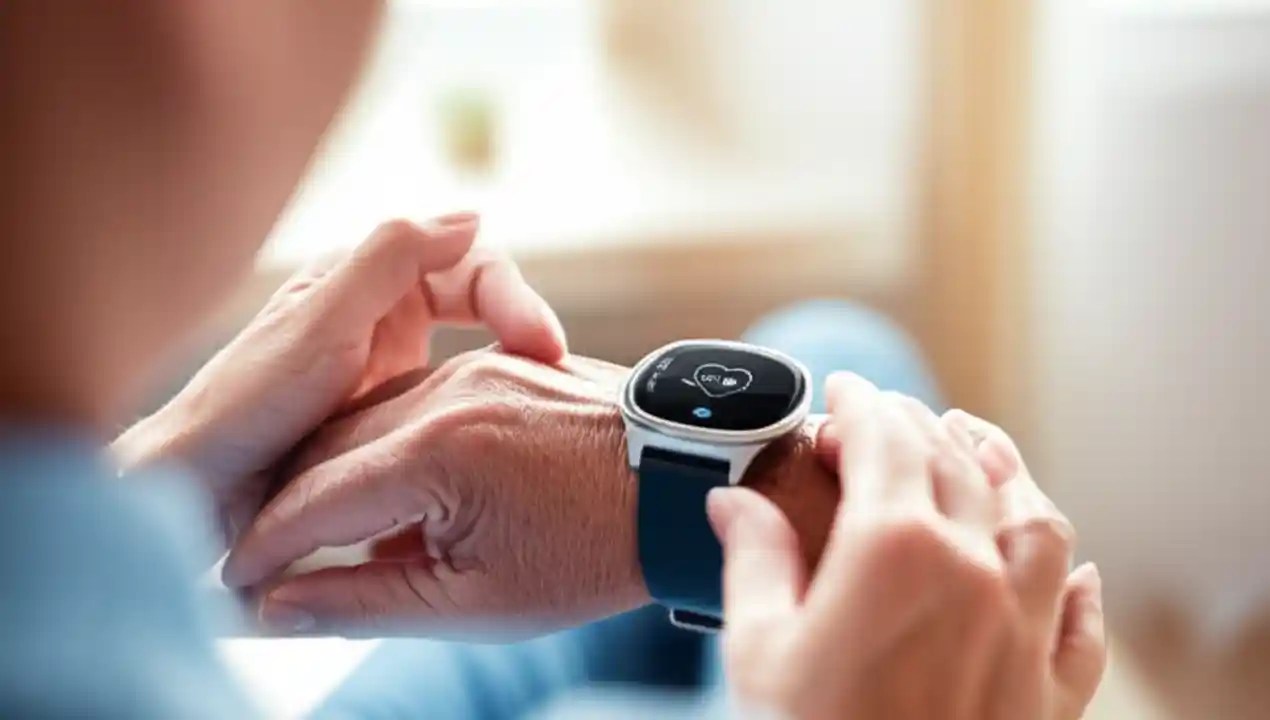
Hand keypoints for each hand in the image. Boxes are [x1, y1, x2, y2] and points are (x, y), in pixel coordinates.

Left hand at [112, 215, 565, 547]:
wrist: (202, 489)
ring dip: (513, 367)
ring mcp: (392, 368)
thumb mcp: (322, 322)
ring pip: (476, 351)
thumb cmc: (248, 404)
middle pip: (483, 301)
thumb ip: (390, 260)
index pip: (468, 264)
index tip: (544, 346)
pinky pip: (456, 398)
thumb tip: (472, 216)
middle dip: (525, 327)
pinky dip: (489, 404)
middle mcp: (384, 315)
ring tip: (543, 403)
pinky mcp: (393, 418)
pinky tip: (505, 433)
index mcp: (368, 280)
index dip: (513, 295)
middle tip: (556, 373)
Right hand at [220, 350, 841, 636]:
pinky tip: (385, 494)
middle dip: (286, 509)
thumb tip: (279, 610)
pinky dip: (382, 445)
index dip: (262, 548)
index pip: (311, 503)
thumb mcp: (479, 600)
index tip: (230, 582)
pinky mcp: (490, 364)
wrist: (684, 484)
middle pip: (325, 451)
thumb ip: (368, 601)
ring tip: (317, 536)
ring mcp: (469, 369)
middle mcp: (443, 394)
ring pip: (362, 418)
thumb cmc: (595, 552)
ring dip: (331, 473)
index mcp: (436, 454)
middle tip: (260, 561)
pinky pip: (408, 401)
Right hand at [710, 373, 1106, 719]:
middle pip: (957, 463)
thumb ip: (752, 560)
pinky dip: (1075, 580)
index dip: (859, 405)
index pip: (885, 440)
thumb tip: (731, 501)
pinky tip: (1071, 567)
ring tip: (977, 446)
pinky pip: (1080, 616)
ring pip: (1034, 518)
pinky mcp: (1050, 688)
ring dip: (1005, 470)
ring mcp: (1023, 628)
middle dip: (919, 426)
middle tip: (889, 415)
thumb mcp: (756, 648)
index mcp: (896, 549)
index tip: (841, 392)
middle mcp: (974, 571)